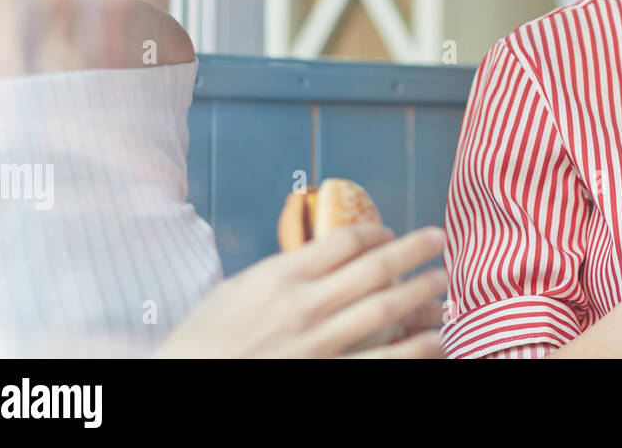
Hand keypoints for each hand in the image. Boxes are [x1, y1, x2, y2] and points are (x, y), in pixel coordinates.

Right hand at [156, 223, 447, 357]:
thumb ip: (277, 275)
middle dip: (413, 251)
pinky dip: (414, 351)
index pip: (342, 241)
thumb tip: (314, 259)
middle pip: (374, 268)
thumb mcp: (232, 294)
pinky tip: (436, 341)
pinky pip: (381, 363)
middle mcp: (302, 306)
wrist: (179, 388)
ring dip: (421, 294)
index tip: (389, 233)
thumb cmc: (199, 345)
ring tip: (442, 284)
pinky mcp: (324, 377)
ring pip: (385, 311)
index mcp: (277, 277)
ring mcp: (316, 345)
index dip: (376, 233)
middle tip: (438, 240)